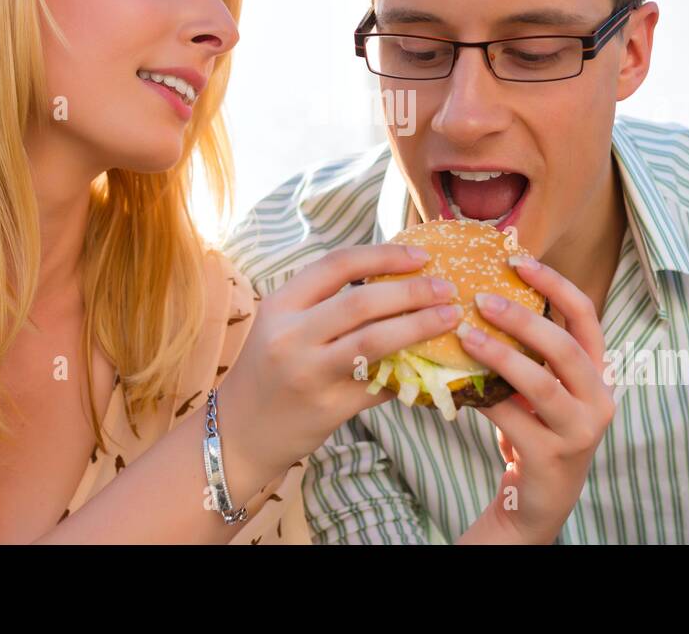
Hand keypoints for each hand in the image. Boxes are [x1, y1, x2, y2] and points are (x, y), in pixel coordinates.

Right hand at [217, 244, 464, 498]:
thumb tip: (394, 281)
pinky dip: (408, 372)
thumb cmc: (268, 370)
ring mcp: (309, 374)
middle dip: (413, 291)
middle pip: (363, 302)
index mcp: (281, 305)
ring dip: (420, 326)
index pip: (337, 265)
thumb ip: (324, 304)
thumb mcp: (281, 325)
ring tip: (449, 318)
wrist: (239, 433)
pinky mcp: (329, 408)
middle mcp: (291, 336)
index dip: (383, 255)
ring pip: (376, 341)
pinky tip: (429, 364)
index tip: (421, 256)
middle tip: (447, 289)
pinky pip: (379, 384)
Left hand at [456, 255, 613, 544]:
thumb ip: (530, 350)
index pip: (587, 315)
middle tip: (481, 298)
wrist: (539, 499)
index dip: (556, 283)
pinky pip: (511, 419)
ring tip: (465, 335)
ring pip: (540, 384)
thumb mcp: (542, 385)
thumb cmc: (536, 427)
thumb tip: (482, 294)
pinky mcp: (551, 456)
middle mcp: (598, 398)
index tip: (518, 260)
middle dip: (522, 318)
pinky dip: (482, 399)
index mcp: (598, 371)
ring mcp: (578, 430)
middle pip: (565, 346)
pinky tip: (457, 384)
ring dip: (500, 356)